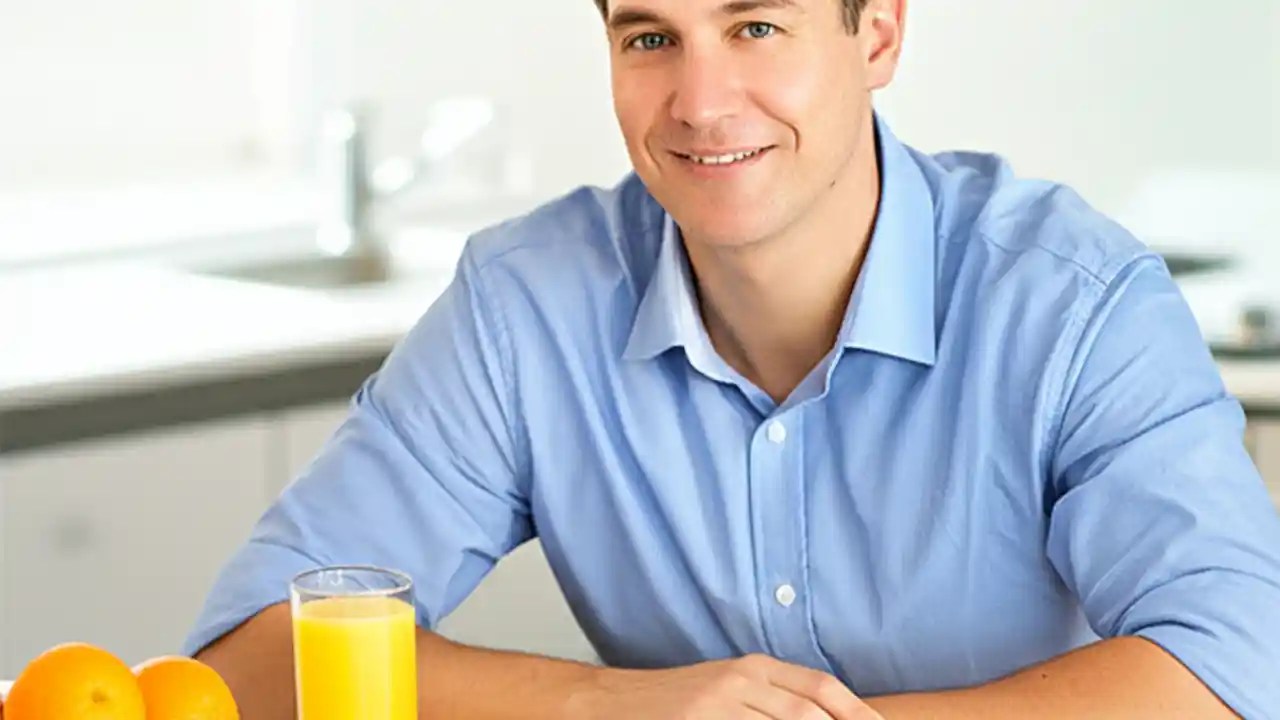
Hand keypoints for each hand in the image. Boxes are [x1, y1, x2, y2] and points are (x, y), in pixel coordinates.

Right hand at [569, 653, 882, 718]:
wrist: (613, 703)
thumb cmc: (674, 700)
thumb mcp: (727, 686)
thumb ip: (773, 697)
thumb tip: (824, 714)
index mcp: (751, 667)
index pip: (819, 687)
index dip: (856, 711)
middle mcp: (739, 683)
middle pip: (808, 714)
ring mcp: (717, 709)